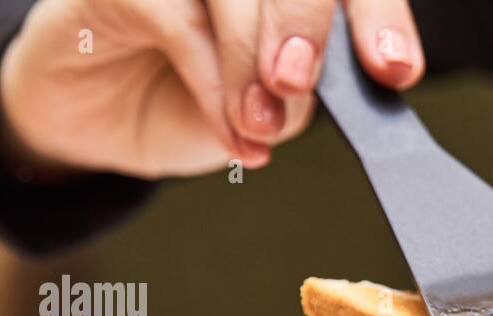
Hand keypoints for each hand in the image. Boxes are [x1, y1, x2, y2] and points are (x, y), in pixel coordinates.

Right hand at [0, 0, 423, 177]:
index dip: (379, 15)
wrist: (97, 120)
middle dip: (309, 28)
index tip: (395, 69)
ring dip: (251, 60)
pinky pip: (179, 18)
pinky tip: (223, 122)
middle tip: (298, 85)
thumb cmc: (190, 100)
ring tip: (256, 124)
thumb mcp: (266, 110)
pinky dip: (209, 78)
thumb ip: (301, 93)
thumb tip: (314, 89)